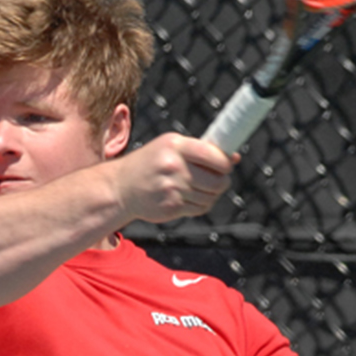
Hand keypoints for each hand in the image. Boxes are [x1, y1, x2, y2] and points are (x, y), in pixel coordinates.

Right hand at [109, 133, 234, 223]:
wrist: (121, 187)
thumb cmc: (150, 163)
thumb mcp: (171, 147)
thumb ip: (201, 150)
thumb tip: (234, 157)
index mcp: (175, 146)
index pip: (215, 156)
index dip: (226, 163)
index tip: (225, 165)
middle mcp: (174, 167)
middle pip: (218, 181)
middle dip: (222, 182)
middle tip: (217, 179)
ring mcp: (172, 189)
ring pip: (211, 197)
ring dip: (211, 194)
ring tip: (200, 188)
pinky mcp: (171, 207)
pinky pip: (200, 208)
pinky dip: (201, 204)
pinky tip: (190, 197)